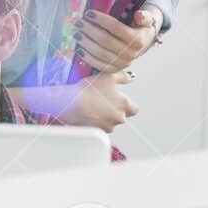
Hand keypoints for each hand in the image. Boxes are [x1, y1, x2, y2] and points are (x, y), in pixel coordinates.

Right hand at [14, 72, 138, 132]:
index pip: (134, 109)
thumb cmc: (89, 90)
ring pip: (111, 122)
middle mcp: (119, 118)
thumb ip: (122, 77)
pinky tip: (89, 112)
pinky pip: (100, 127)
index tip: (121, 100)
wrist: (72, 103)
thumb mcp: (108, 76)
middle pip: (122, 116)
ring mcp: (108, 126)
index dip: (128, 104)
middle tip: (104, 101)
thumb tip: (129, 78)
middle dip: (115, 110)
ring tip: (95, 106)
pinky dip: (96, 121)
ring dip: (106, 116)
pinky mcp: (98, 131)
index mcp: (124, 104)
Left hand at [74, 5, 161, 73]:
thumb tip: (139, 15)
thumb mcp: (146, 18)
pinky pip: (98, 65)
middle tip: (78, 22)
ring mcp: (122, 63)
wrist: (143, 41)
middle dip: (89, 30)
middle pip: (105, 41)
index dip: (101, 20)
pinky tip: (78, 47)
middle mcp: (131, 54)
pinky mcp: (114, 69)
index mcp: (138, 40)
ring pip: (100, 53)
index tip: (89, 13)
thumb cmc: (140, 26)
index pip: (116, 28)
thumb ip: (144, 15)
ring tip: (75, 33)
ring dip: (85, 43)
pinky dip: (86, 57)